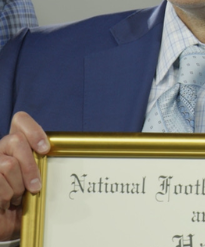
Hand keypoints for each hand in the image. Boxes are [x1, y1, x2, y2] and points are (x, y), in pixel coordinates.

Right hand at [0, 112, 49, 239]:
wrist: (3, 224)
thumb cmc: (24, 203)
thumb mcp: (37, 182)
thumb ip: (43, 165)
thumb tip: (59, 155)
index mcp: (14, 146)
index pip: (20, 121)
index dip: (33, 130)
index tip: (45, 149)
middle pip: (15, 140)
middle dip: (29, 166)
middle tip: (35, 186)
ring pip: (8, 164)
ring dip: (17, 186)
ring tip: (16, 197)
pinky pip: (0, 183)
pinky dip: (7, 197)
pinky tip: (5, 203)